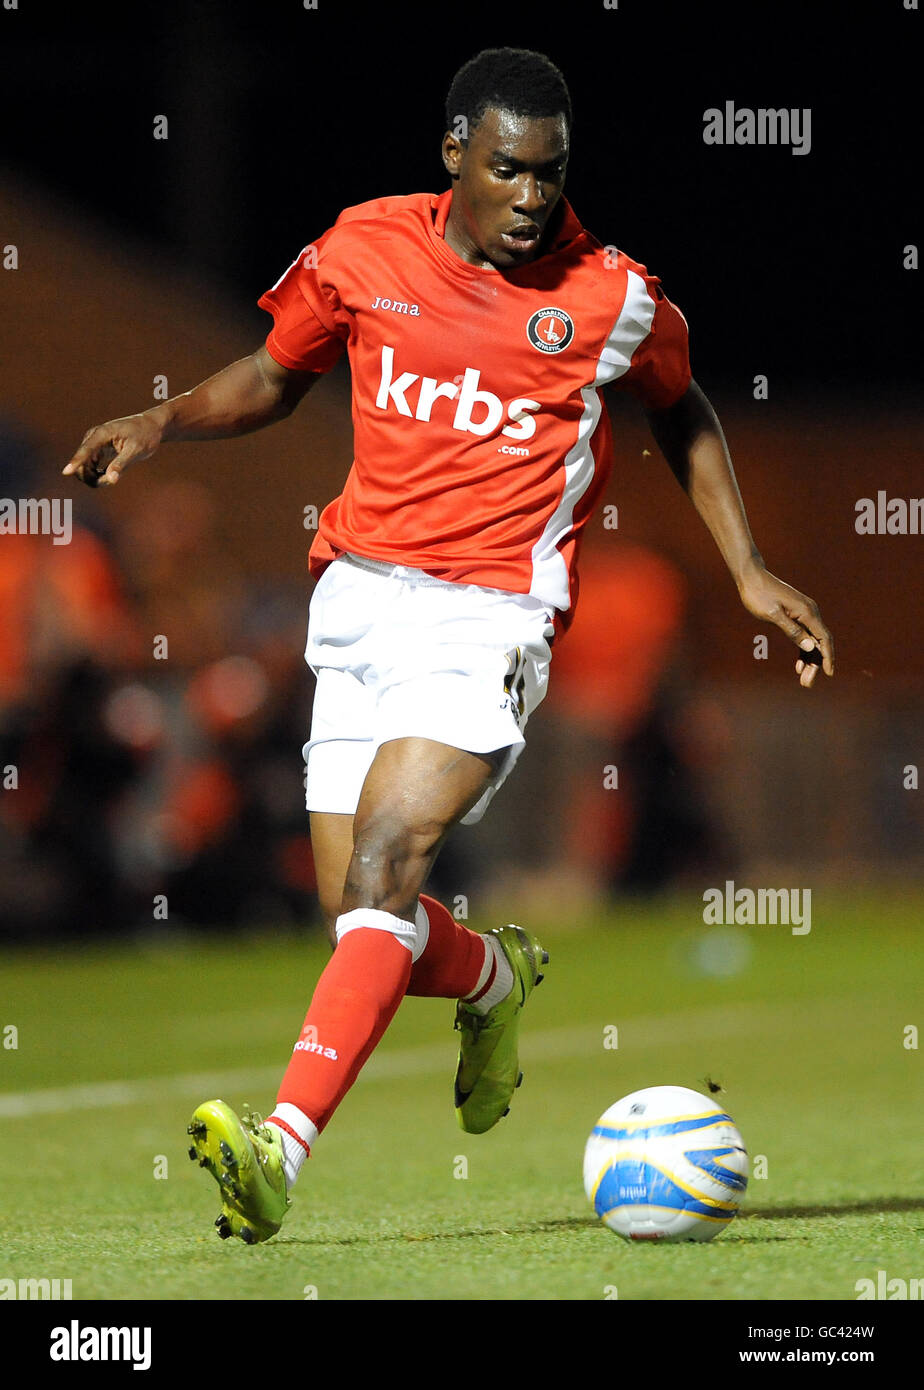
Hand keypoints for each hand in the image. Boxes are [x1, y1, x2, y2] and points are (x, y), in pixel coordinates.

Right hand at [62, 412, 163, 487]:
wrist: (150, 426)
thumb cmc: (145, 436)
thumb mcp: (136, 450)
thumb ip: (122, 464)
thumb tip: (111, 480)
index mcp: (102, 433)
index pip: (86, 450)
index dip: (75, 462)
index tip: (65, 472)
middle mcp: (93, 437)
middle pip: (82, 462)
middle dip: (92, 477)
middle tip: (113, 479)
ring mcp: (93, 444)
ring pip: (85, 467)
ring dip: (95, 478)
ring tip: (115, 475)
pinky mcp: (96, 450)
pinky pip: (90, 467)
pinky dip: (98, 475)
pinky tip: (111, 474)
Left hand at [737, 565, 833, 687]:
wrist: (751, 577)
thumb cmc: (759, 595)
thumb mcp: (772, 615)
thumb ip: (792, 631)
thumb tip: (810, 647)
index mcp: (807, 612)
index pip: (823, 638)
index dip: (827, 656)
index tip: (829, 673)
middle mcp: (810, 612)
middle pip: (819, 642)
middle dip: (816, 664)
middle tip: (807, 684)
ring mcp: (804, 613)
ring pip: (812, 641)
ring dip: (809, 660)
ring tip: (804, 680)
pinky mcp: (796, 614)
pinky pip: (805, 635)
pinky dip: (803, 650)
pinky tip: (798, 666)